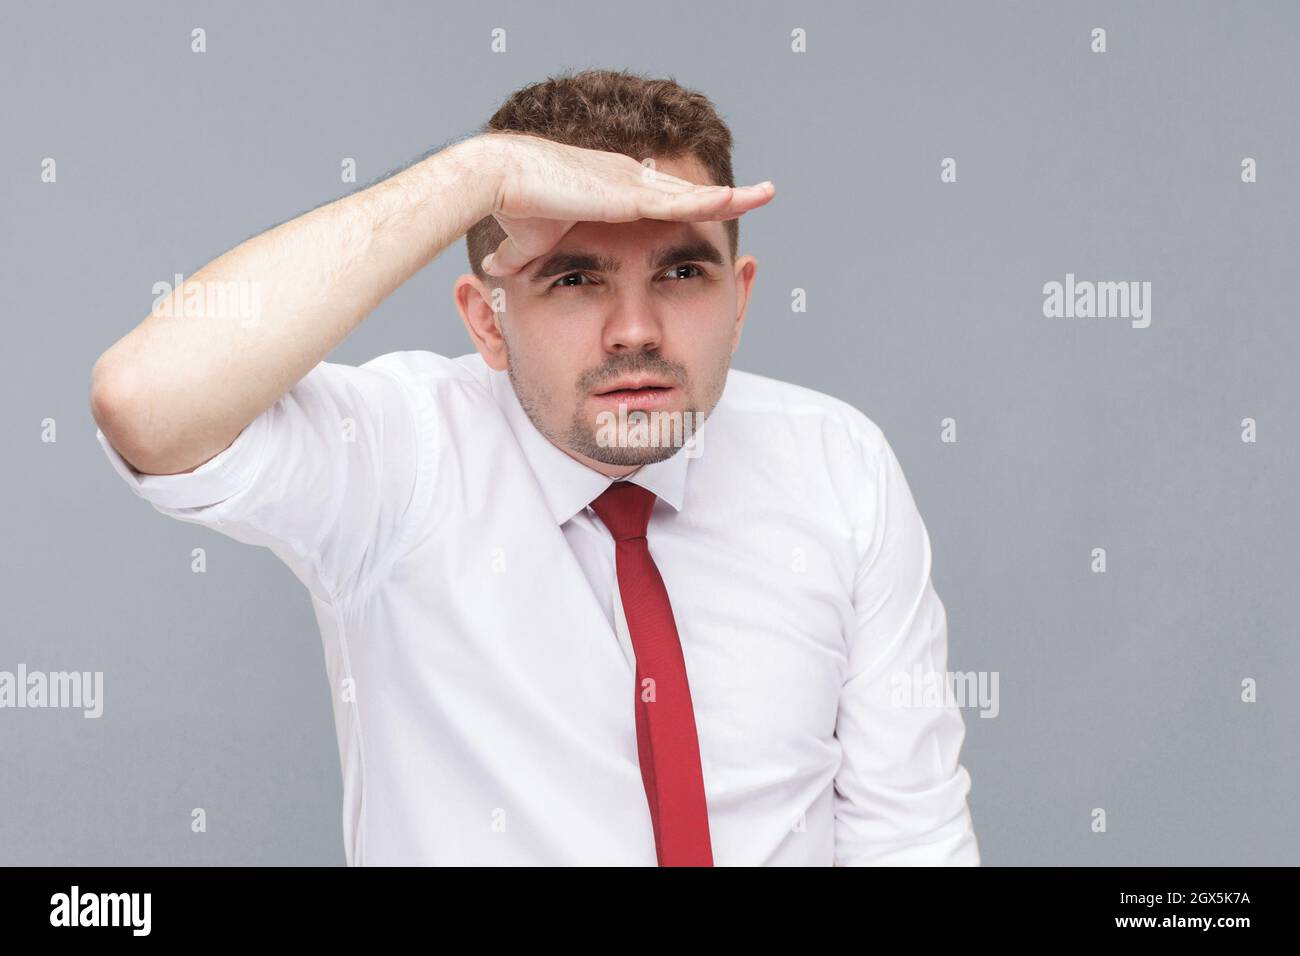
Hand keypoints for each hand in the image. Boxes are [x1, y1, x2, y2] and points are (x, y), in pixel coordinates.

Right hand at [469, 131, 774, 276]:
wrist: (502, 181)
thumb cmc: (511, 209)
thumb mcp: (526, 243)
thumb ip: (520, 257)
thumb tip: (494, 269)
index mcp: (611, 191)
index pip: (660, 200)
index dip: (689, 204)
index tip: (713, 210)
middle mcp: (629, 182)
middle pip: (687, 192)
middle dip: (723, 195)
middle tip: (757, 195)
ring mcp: (632, 185)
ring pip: (693, 192)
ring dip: (730, 195)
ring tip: (766, 193)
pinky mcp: (629, 194)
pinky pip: (679, 200)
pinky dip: (709, 200)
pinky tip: (736, 199)